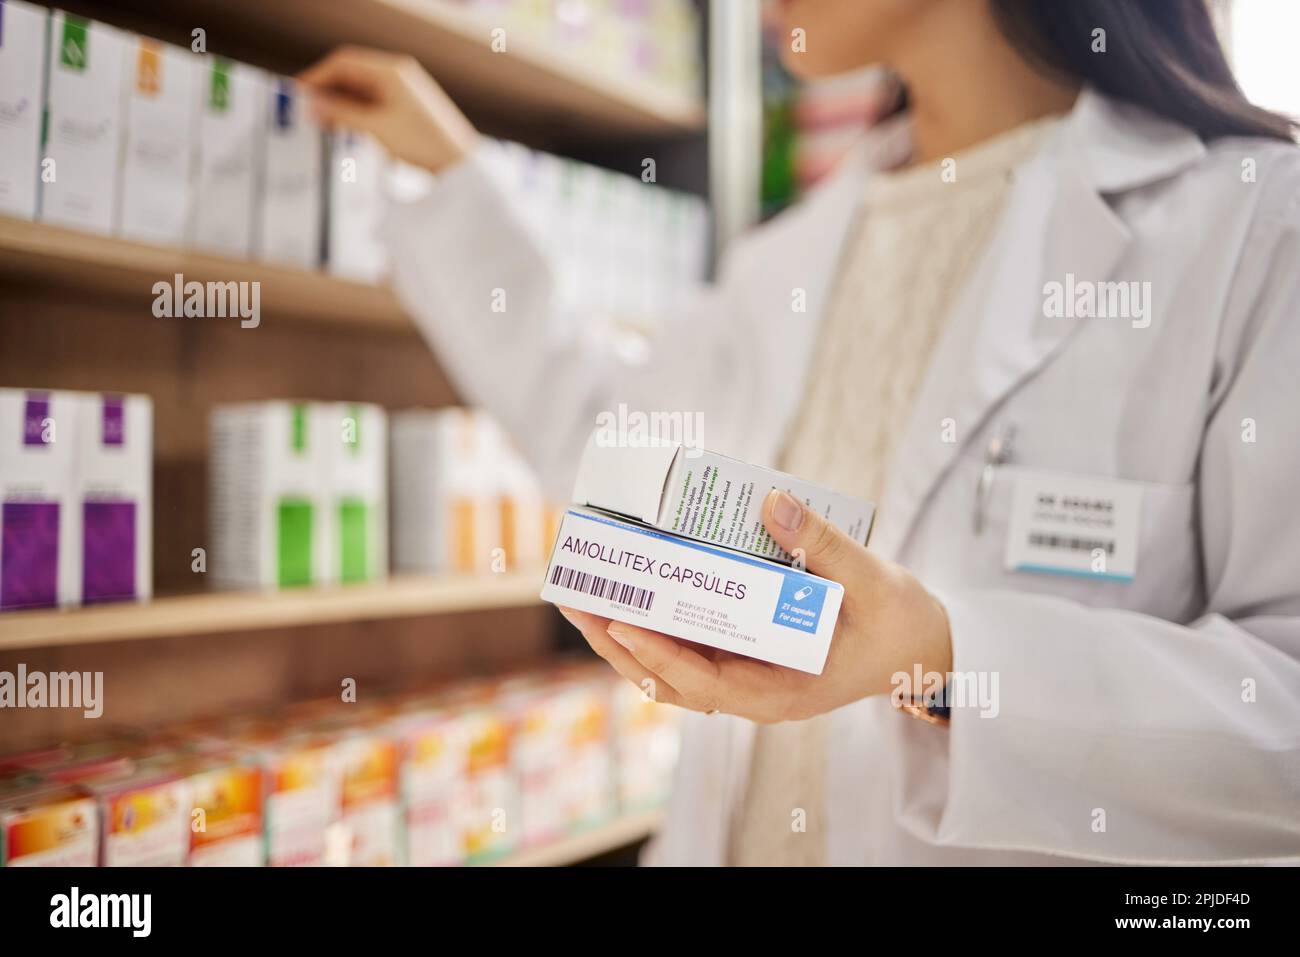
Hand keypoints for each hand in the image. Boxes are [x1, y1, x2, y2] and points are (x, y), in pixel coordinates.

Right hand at [298, 46, 478, 173]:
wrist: (460, 166)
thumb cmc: (426, 143)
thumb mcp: (377, 127)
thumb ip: (342, 114)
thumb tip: (313, 106)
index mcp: (392, 71)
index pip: (344, 63)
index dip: (317, 77)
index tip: (298, 94)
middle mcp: (397, 77)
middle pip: (351, 76)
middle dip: (328, 93)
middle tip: (306, 113)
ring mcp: (402, 93)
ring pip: (360, 93)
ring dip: (341, 106)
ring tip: (322, 125)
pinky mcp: (405, 111)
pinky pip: (372, 106)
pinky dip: (356, 116)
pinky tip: (346, 130)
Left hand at [559, 489, 952, 722]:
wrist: (923, 648)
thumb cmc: (900, 623)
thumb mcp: (872, 581)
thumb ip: (823, 544)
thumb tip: (771, 501)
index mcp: (780, 693)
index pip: (704, 683)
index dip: (658, 654)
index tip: (621, 620)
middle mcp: (751, 693)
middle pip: (667, 678)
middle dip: (617, 639)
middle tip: (573, 595)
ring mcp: (743, 676)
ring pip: (668, 665)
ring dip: (622, 632)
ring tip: (580, 590)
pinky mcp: (742, 655)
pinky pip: (686, 644)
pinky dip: (652, 620)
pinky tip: (626, 585)